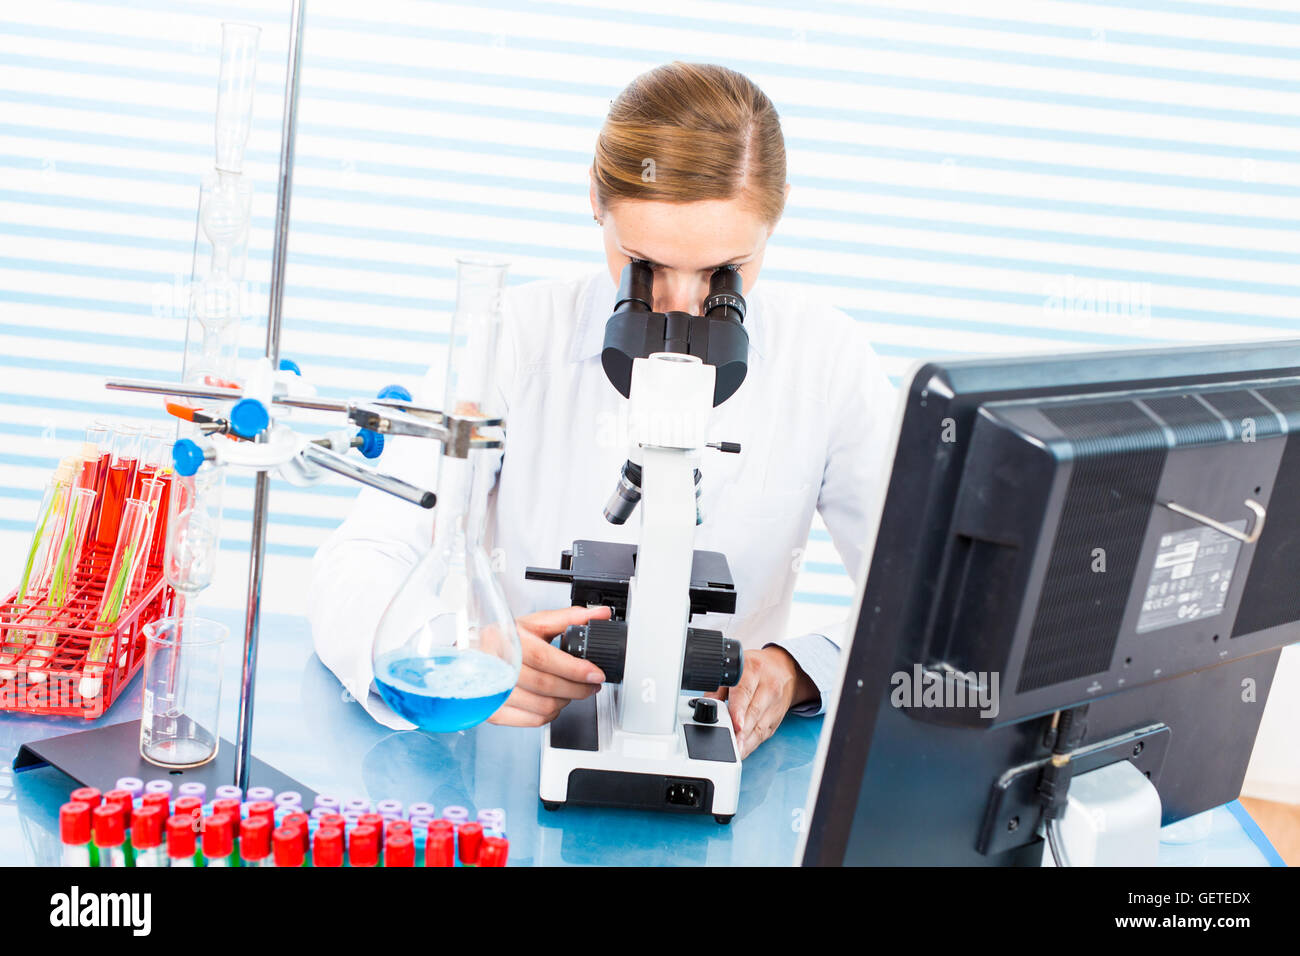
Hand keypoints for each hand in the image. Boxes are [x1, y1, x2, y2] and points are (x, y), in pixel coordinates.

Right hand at [489, 605, 610, 726]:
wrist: (475, 657)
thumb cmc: (506, 640)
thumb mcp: (536, 623)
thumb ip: (570, 618)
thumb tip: (600, 614)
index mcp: (509, 640)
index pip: (544, 658)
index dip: (574, 669)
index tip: (595, 673)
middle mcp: (499, 666)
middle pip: (546, 685)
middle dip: (577, 688)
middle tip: (591, 684)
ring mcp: (495, 692)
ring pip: (542, 706)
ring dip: (565, 701)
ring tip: (572, 691)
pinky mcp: (495, 711)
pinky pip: (532, 720)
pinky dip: (550, 714)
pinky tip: (553, 702)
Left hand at [706, 646, 816, 757]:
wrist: (784, 670)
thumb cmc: (755, 669)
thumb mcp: (735, 670)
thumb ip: (718, 687)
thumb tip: (706, 705)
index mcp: (753, 670)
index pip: (745, 692)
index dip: (739, 710)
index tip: (736, 724)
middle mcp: (768, 687)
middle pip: (753, 713)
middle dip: (741, 732)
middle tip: (729, 744)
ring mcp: (774, 705)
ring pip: (760, 727)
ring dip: (746, 742)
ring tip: (734, 751)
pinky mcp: (776, 719)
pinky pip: (763, 734)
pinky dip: (751, 745)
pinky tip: (741, 750)